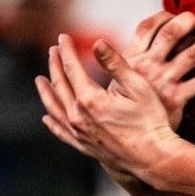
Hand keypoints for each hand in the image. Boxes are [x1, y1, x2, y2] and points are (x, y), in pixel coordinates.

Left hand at [37, 34, 186, 187]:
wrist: (154, 158)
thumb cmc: (151, 122)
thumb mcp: (138, 87)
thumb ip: (115, 64)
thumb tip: (98, 43)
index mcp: (90, 99)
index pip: (71, 67)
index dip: (66, 50)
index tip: (63, 37)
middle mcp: (78, 116)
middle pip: (60, 85)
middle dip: (55, 65)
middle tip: (53, 51)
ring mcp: (80, 133)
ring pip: (55, 108)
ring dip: (47, 91)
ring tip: (40, 80)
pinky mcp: (85, 147)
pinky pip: (61, 133)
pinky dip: (52, 123)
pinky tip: (46, 117)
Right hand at [124, 11, 194, 128]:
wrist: (130, 135)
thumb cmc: (127, 105)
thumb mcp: (120, 78)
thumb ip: (131, 59)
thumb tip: (144, 44)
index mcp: (134, 59)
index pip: (148, 28)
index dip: (162, 17)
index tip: (174, 14)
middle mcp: (150, 67)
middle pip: (169, 35)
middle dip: (185, 23)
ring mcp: (164, 82)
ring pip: (189, 57)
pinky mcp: (177, 99)